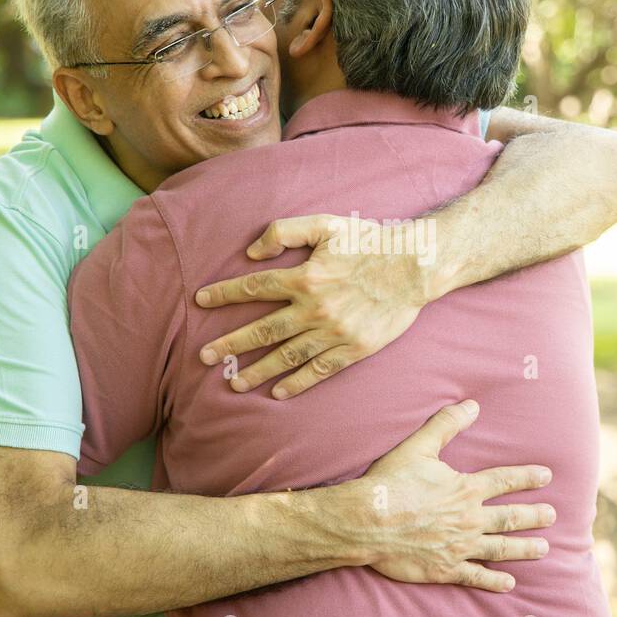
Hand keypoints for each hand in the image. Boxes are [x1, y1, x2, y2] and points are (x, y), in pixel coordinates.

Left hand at [196, 213, 434, 398]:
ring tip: (234, 383)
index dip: (224, 294)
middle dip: (230, 345)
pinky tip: (277, 392)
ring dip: (257, 371)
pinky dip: (297, 383)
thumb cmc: (369, 241)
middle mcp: (314, 308)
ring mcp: (333, 332)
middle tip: (205, 357)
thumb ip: (285, 231)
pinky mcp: (353, 349)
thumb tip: (252, 252)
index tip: (200, 301)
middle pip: (262, 330)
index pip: (254, 288)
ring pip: (286, 356)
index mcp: (304, 276)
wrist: (415, 266)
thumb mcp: (326, 224)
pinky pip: (319, 370)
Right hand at [354, 400, 555, 592]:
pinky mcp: (445, 568)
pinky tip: (509, 583)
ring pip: (500, 548)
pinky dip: (493, 580)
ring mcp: (459, 546)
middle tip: (553, 516)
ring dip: (524, 548)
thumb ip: (446, 424)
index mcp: (465, 489)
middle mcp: (469, 519)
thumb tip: (472, 405)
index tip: (547, 476)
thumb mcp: (418, 446)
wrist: (367, 521)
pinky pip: (475, 576)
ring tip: (544, 549)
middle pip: (510, 517)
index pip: (505, 481)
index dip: (527, 477)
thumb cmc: (391, 483)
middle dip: (534, 516)